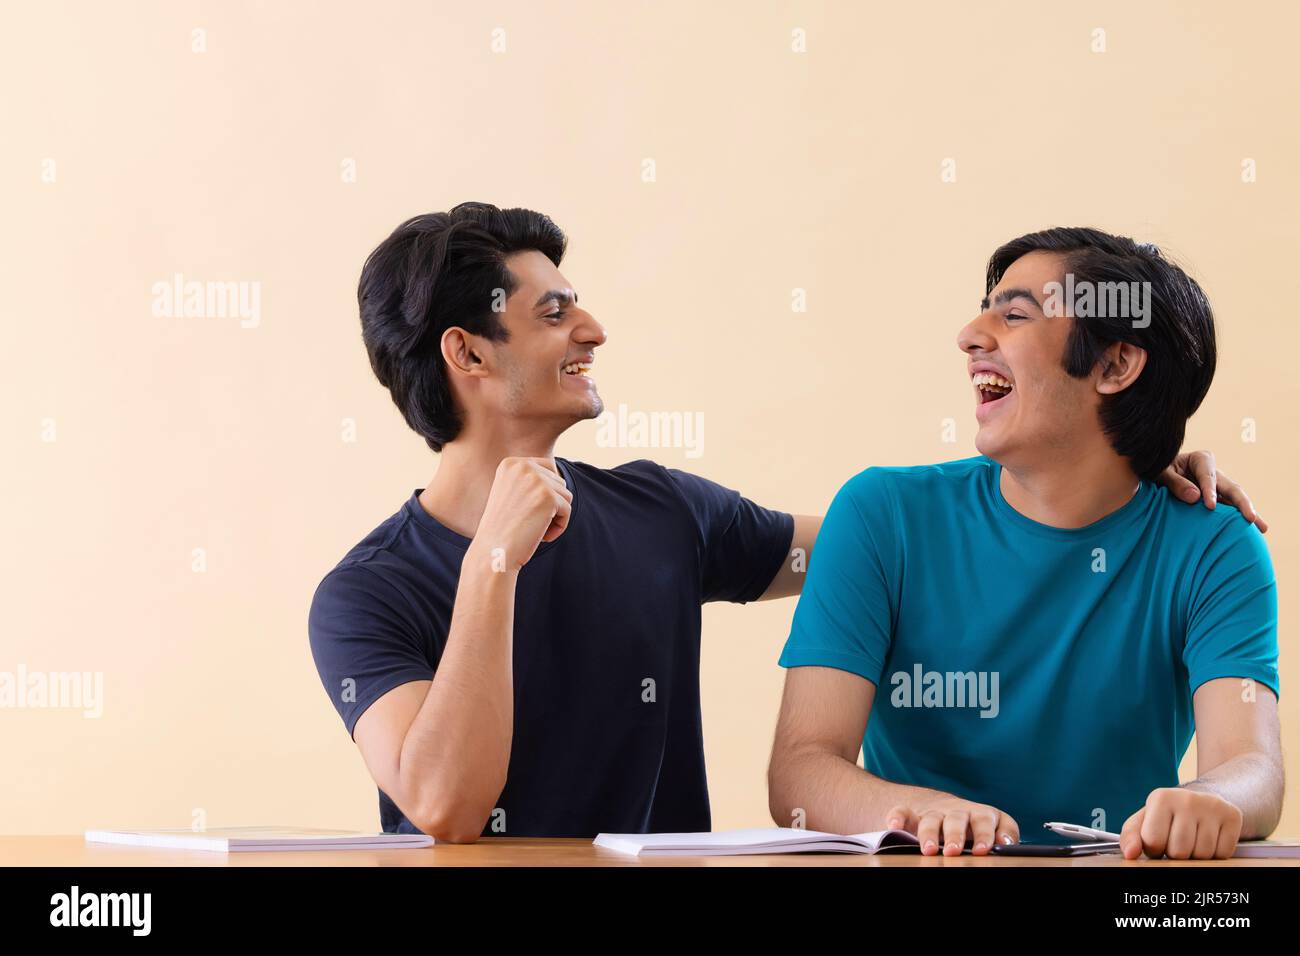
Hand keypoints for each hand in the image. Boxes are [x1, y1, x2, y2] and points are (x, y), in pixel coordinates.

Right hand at [470, 457, 572, 571]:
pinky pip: (567, 510)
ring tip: (535, 529)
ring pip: (566, 496)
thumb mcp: (509, 494)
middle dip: (551, 505)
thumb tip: (559, 476)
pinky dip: (559, 527)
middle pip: (559, 482)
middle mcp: (523, 466)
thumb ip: (529, 481)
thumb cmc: (502, 529)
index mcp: (511, 463)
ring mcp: (536, 480)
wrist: (493, 552)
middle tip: (530, 522)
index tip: (527, 511)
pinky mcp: (549, 497)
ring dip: (555, 516)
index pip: (547, 468)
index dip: (545, 493)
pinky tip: (541, 536)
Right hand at [886, 797, 1019, 855]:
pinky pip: (902, 812)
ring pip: (932, 819)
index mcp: (982, 815)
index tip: (984, 849)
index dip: (987, 834)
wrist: (939, 808)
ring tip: (928, 850)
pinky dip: (897, 818)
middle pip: (959, 818)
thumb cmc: (971, 827)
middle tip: (954, 851)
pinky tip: (893, 827)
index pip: (988, 820)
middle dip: (956, 834)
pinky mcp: (913, 814)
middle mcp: (959, 811)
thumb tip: (1008, 846)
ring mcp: (935, 812)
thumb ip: (1001, 836)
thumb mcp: (989, 830)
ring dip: (929, 833)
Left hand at [1119, 787, 1243, 859]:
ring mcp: (1212, 806)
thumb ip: (1131, 836)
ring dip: (1196, 855)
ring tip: (1192, 840)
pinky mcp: (1232, 815)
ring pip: (1202, 854)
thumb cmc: (1168, 816)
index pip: (1154, 841)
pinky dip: (1215, 854)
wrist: (1203, 801)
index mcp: (1161, 798)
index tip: (1158, 840)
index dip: (1155, 849)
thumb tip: (1130, 854)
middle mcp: (1187, 798)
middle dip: (1176, 853)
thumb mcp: (1145, 821)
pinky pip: (1223, 854)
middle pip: (1179, 851)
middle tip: (1177, 841)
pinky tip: (1209, 839)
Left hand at [1157, 450, 1266, 532]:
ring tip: (1262, 528)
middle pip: (1231, 487)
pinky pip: (1229, 508)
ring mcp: (1218, 486)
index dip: (1210, 491)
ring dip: (1248, 513)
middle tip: (1250, 518)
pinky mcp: (1217, 498)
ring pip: (1235, 499)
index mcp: (1201, 459)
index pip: (1208, 476)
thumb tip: (1195, 497)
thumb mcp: (1160, 473)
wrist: (1153, 474)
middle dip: (1242, 503)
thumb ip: (1175, 483)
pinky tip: (1251, 531)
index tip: (1210, 506)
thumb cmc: (1155, 470)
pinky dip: (1239, 519)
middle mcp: (1214, 472)